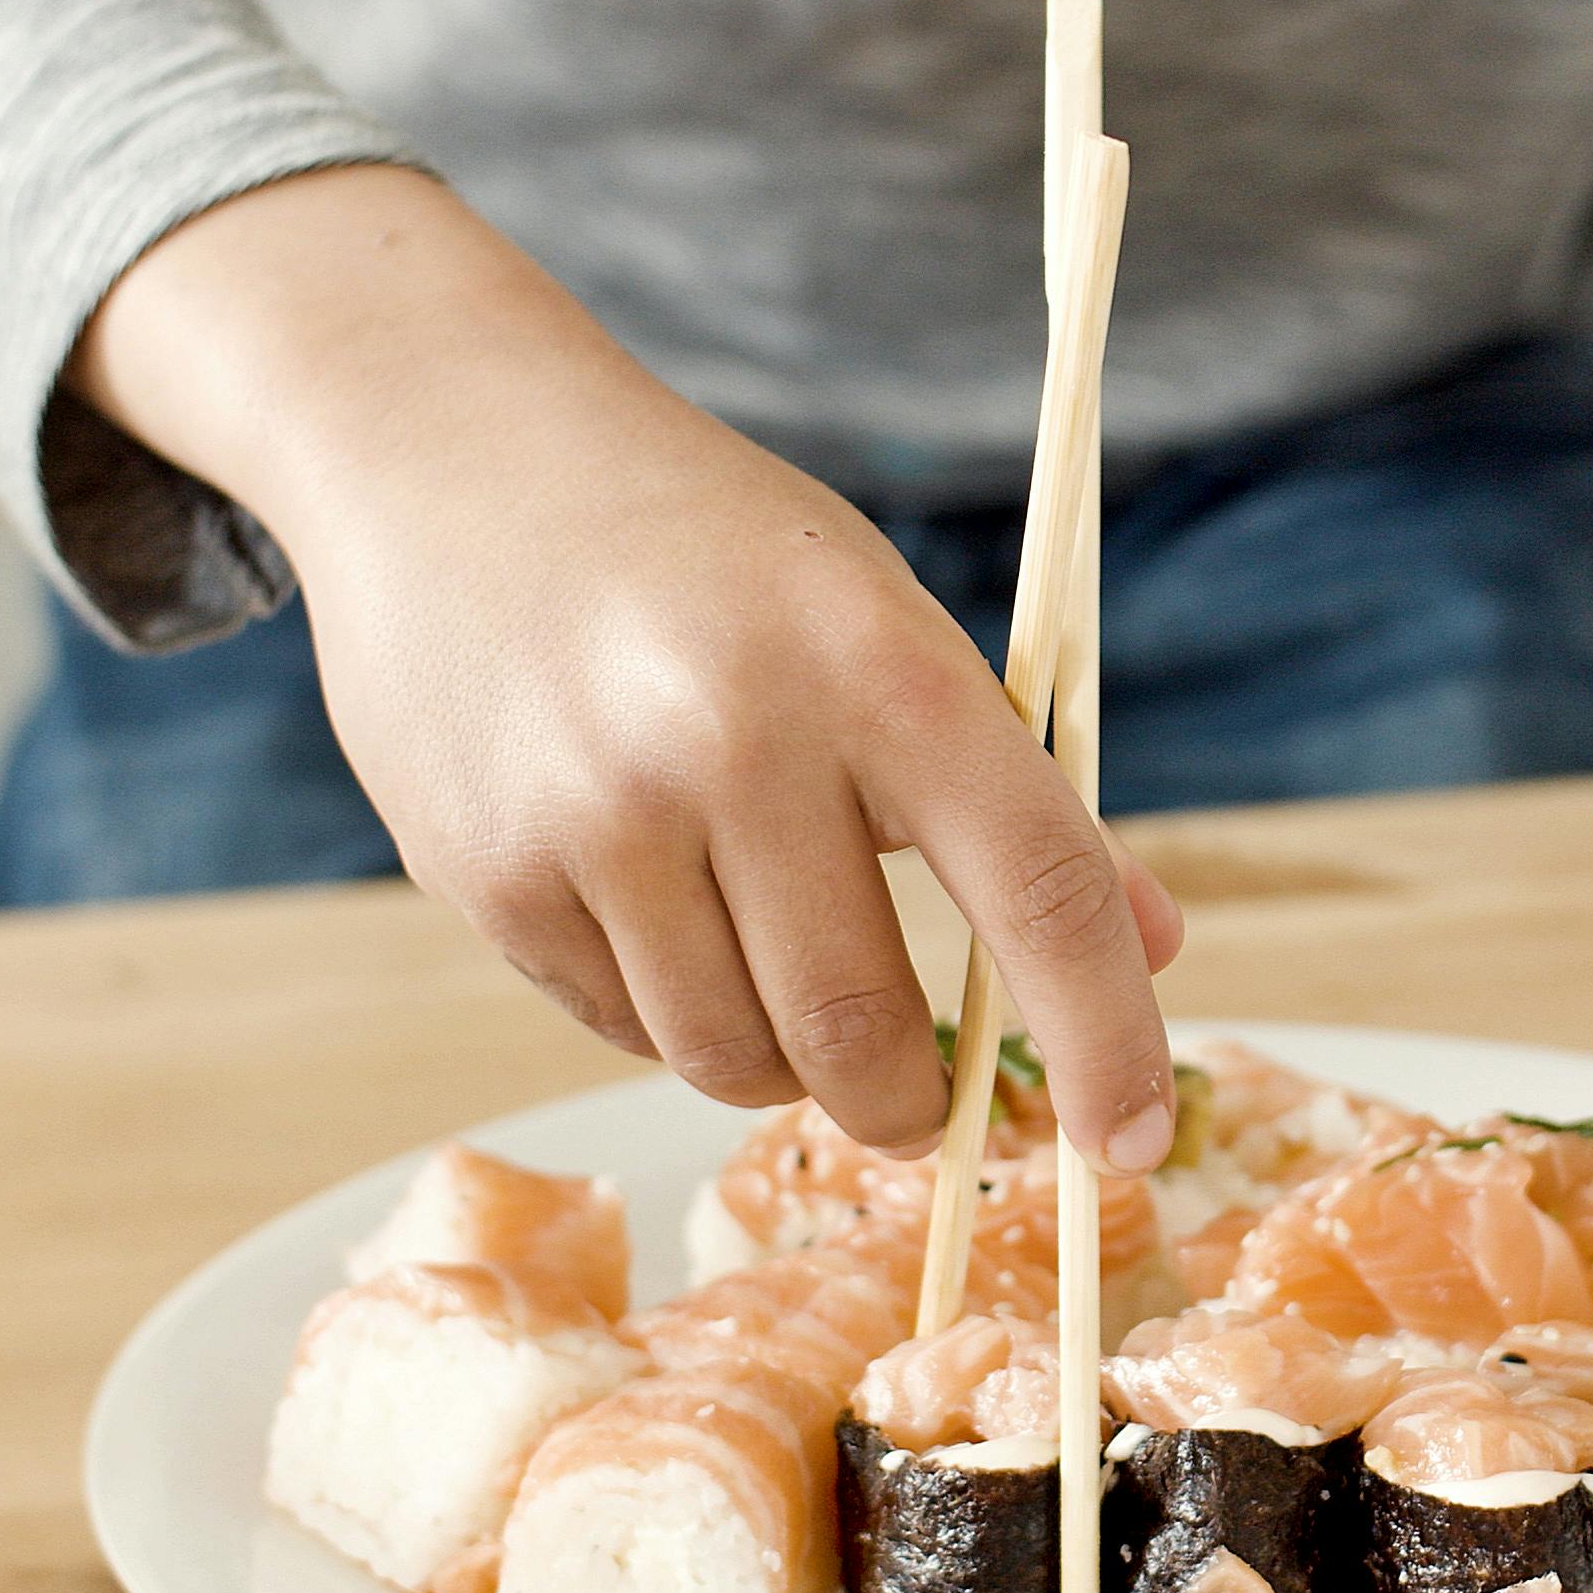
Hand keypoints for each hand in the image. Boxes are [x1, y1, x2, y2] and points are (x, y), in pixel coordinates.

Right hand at [68, 165, 1184, 1167]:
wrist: (448, 449)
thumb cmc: (701, 544)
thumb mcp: (877, 616)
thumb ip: (1012, 791)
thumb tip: (1145, 947)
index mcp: (874, 662)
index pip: (1037, 888)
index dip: (1107, 1041)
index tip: (1128, 1143)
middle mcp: (733, 742)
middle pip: (864, 1032)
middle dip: (915, 1106)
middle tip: (922, 1101)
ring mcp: (597, 818)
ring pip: (735, 1058)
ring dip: (788, 1069)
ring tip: (785, 995)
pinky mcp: (490, 875)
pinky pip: (625, 1029)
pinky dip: (677, 1017)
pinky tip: (665, 920)